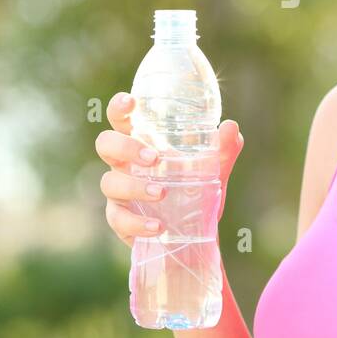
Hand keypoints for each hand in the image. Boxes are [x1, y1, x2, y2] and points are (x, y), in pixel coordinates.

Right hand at [95, 91, 243, 247]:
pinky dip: (137, 223)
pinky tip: (158, 226)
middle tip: (154, 157)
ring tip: (162, 193)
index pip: (121, 118)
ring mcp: (119, 192)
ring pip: (109, 182)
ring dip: (135, 186)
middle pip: (105, 144)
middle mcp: (123, 164)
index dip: (119, 107)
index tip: (131, 102)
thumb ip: (224, 149)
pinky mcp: (120, 220)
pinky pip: (118, 220)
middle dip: (125, 147)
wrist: (191, 236)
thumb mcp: (213, 170)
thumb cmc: (194, 191)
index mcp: (141, 142)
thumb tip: (231, 127)